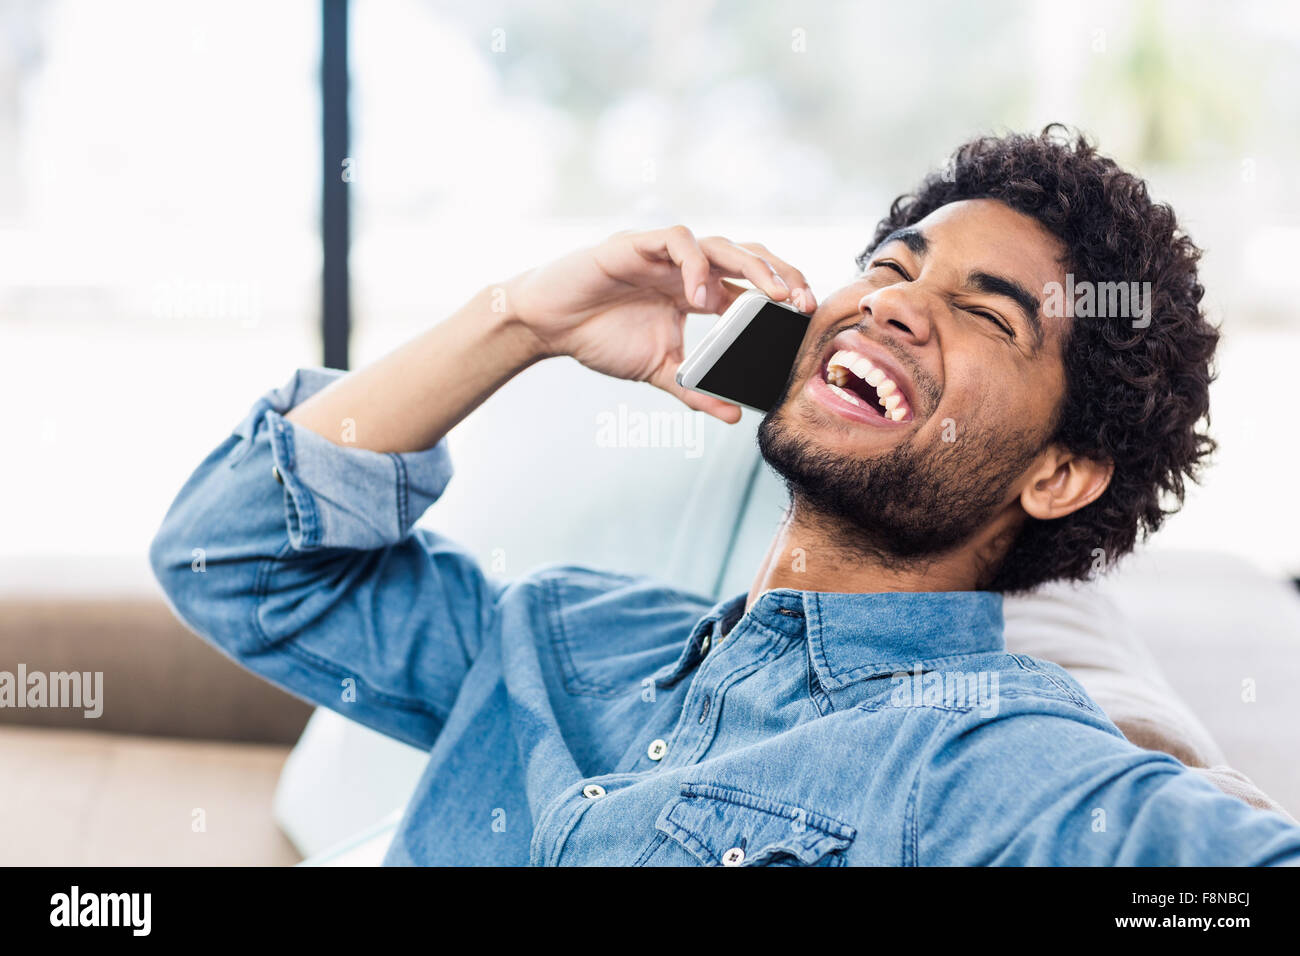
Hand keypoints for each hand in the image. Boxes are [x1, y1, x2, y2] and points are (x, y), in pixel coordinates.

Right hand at [502, 225, 815, 422]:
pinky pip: (678, 241)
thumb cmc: (600, 339)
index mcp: (698, 294)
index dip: (782, 296)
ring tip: (775, 293)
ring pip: (721, 245)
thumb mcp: (659, 371)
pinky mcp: (637, 244)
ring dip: (754, 266)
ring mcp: (665, 254)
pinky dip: (694, 265)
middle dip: (782, 275)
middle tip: (803, 303)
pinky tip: (701, 295)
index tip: (806, 319)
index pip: (752, 285)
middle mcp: (688, 269)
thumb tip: (735, 416)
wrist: (549, 326)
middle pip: (748, 258)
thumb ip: (697, 390)